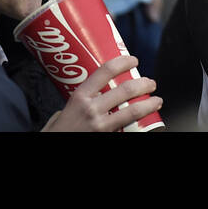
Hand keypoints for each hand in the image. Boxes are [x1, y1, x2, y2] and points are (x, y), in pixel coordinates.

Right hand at [41, 55, 162, 131]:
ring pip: (132, 110)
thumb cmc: (57, 131)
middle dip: (144, 83)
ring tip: (157, 100)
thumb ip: (79, 101)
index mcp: (80, 95)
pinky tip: (148, 122)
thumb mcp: (64, 109)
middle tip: (150, 82)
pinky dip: (140, 123)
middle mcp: (91, 108)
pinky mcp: (106, 136)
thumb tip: (94, 93)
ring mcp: (100, 125)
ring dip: (149, 103)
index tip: (134, 60)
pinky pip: (127, 127)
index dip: (124, 62)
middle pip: (125, 89)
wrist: (51, 148)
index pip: (106, 70)